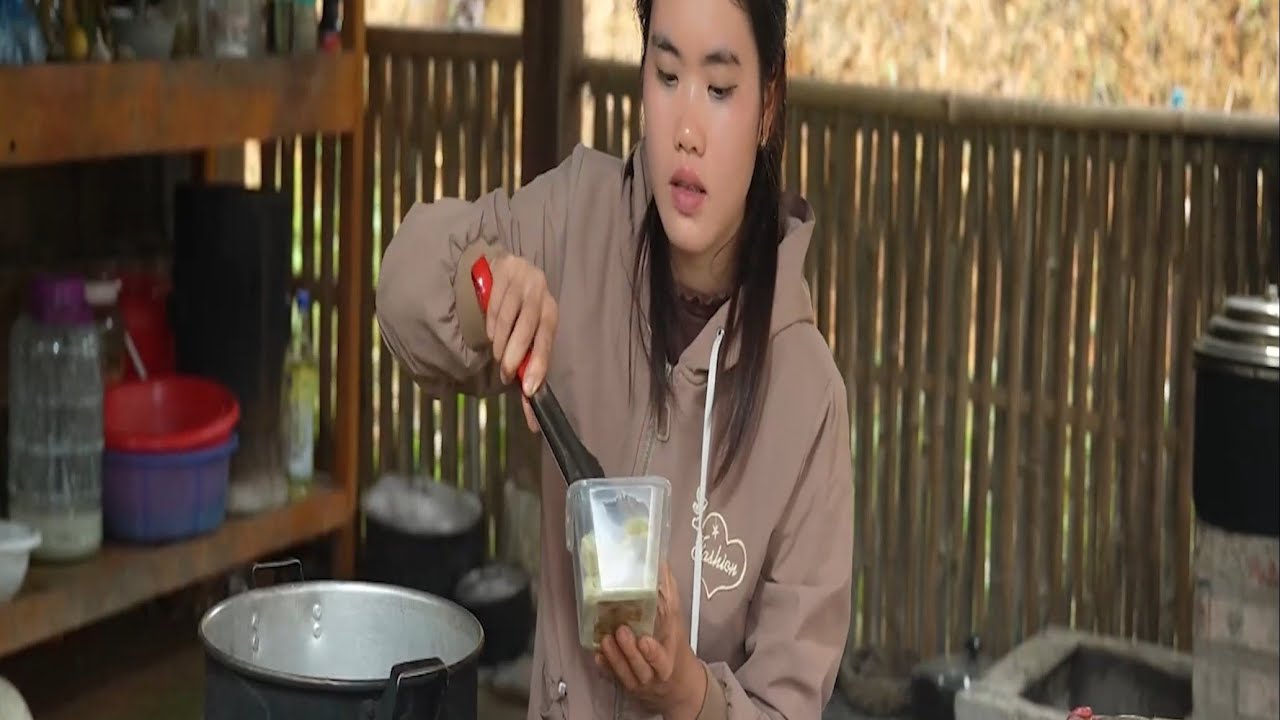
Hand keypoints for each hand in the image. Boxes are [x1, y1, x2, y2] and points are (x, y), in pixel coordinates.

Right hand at [483, 254, 556, 432]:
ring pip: (507, 318)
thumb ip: (529, 354)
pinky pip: (493, 305)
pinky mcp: (504, 270)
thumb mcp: (529, 328)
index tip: (528, 389)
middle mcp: (540, 293)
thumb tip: (528, 392)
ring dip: (500, 342)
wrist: (509, 267)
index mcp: (550, 311)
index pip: (546, 340)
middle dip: (514, 355)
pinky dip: (490, 324)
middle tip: (505, 374)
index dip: (538, 364)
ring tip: (497, 354)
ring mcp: (522, 280)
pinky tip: (492, 333)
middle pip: (527, 327)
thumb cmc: (520, 307)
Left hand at [595, 564, 707, 718]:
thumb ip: (669, 596)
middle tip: (620, 630)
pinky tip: (597, 655)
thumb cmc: (674, 649)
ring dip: (614, 657)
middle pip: (640, 667)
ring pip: (625, 673)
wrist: (677, 685)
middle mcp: (653, 675)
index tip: (644, 639)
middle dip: (629, 651)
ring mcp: (638, 682)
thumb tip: (661, 565)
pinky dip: (606, 667)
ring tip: (605, 639)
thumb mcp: (677, 625)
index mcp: (669, 661)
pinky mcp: (625, 684)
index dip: (653, 653)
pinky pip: (613, 678)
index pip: (662, 659)